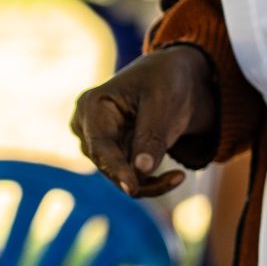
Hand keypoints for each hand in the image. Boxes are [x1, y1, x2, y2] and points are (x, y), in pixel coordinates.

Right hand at [71, 44, 214, 196]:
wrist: (175, 76)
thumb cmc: (166, 80)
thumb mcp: (163, 101)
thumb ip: (151, 136)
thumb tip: (140, 171)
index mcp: (93, 105)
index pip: (100, 144)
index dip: (116, 168)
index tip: (133, 189)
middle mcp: (87, 126)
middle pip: (107, 165)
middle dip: (141, 177)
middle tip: (178, 178)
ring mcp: (98, 143)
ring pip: (118, 176)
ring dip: (149, 182)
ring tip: (179, 177)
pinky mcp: (112, 155)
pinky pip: (128, 177)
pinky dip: (150, 181)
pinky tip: (175, 176)